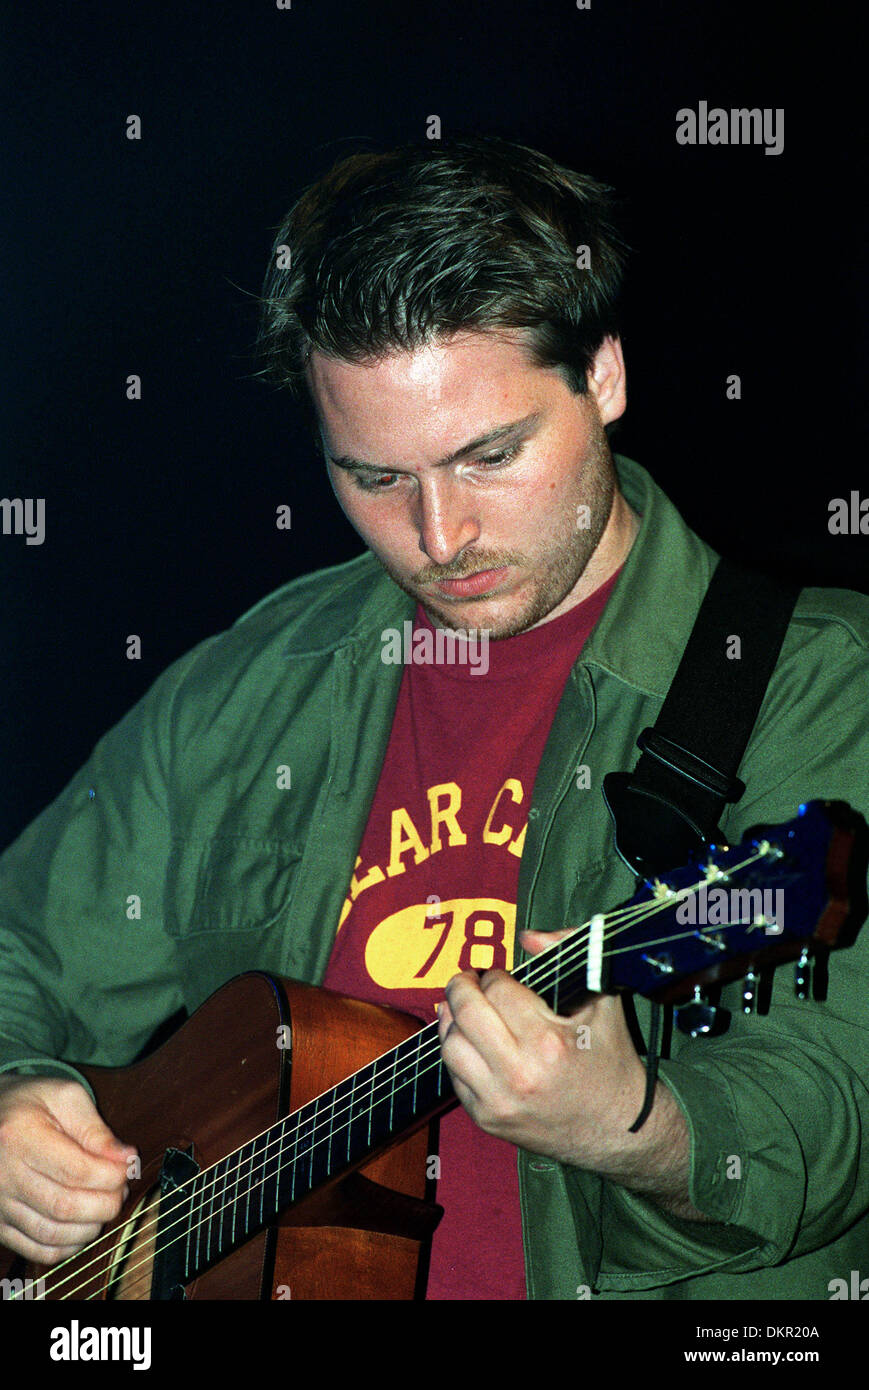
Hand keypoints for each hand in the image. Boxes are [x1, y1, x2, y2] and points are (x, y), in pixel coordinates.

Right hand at [0, 1074, 136, 1264]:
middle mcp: (4, 1176)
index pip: (77, 1171)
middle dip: (106, 1203)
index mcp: (19, 1136)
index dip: (112, 1175)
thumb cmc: (31, 1102)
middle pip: (66, 1207)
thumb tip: (126, 1158)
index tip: (128, 1167)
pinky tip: (83, 1226)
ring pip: (53, 1233)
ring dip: (91, 1226)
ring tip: (105, 1204)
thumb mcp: (64, 1096)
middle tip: (121, 1188)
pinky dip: (68, 1246)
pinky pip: (38, 1249)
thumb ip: (95, 1129)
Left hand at [437, 928, 649, 1169]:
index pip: (499, 990)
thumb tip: (529, 936)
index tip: (501, 975)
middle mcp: (518, 1075)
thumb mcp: (603, 1002)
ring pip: (450, 1046)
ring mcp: (499, 1102)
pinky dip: (457, 1052)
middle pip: (466, 1014)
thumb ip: (569, 954)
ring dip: (452, 1020)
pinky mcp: (488, 1120)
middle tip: (467, 979)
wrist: (622, 1132)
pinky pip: (454, 1076)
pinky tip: (469, 1040)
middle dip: (461, 987)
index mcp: (548, 1043)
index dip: (495, 975)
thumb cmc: (613, 1062)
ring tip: (464, 1009)